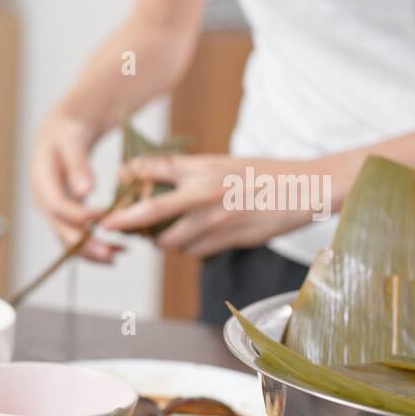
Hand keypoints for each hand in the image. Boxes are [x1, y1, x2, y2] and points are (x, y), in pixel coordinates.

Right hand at [31, 111, 123, 262]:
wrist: (60, 133)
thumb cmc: (67, 133)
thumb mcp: (72, 141)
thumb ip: (78, 165)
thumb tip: (86, 191)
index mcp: (42, 183)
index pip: (57, 206)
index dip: (78, 216)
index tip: (103, 218)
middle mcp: (45, 202)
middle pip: (61, 230)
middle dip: (85, 245)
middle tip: (110, 254)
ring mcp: (54, 211)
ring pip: (68, 239)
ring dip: (91, 251)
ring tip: (118, 256)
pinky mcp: (65, 215)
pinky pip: (77, 235)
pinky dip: (94, 245)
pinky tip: (116, 250)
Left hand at [100, 155, 332, 258]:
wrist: (306, 188)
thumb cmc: (263, 173)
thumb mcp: (224, 163)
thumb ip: (190, 171)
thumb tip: (151, 176)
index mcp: (204, 168)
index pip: (155, 167)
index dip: (131, 174)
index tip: (117, 177)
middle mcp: (206, 194)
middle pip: (150, 211)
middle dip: (124, 220)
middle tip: (107, 224)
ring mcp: (217, 221)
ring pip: (171, 240)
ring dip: (161, 240)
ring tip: (158, 234)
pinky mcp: (230, 241)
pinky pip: (195, 253)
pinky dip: (188, 249)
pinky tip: (193, 240)